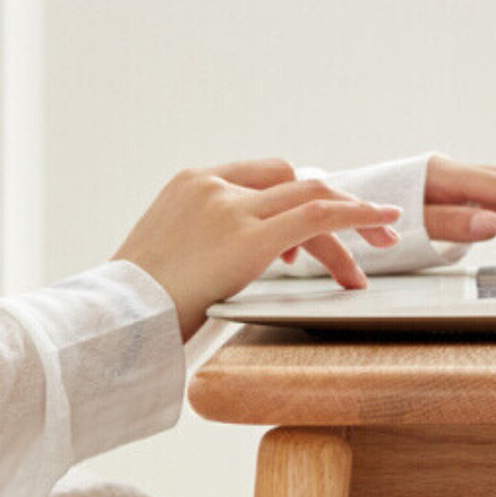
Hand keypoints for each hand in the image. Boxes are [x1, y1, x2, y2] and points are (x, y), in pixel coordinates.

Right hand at [114, 159, 400, 338]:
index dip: (298, 201)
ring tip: (376, 255)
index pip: (264, 176)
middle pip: (294, 181)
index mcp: (191, 184)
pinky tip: (381, 225)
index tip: (314, 240)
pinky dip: (356, 216)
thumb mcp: (171, 260)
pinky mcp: (247, 237)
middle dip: (339, 207)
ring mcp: (229, 207)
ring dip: (352, 226)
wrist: (114, 320)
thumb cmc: (140, 307)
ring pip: (312, 198)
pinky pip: (318, 214)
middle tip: (374, 235)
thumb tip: (231, 269)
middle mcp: (211, 185)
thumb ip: (208, 248)